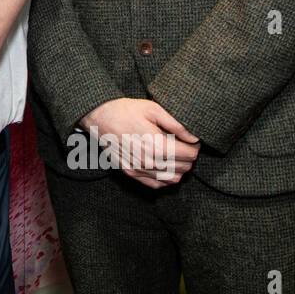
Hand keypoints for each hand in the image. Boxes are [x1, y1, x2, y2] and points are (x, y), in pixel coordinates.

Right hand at [80, 97, 199, 188]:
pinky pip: (157, 184)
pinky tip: (164, 164)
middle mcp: (149, 162)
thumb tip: (194, 137)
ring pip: (173, 179)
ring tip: (175, 154)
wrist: (99, 117)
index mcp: (157, 145)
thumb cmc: (126, 110)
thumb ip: (176, 124)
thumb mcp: (153, 109)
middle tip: (184, 144)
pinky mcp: (131, 173)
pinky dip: (166, 178)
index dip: (195, 146)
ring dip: (179, 168)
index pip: (190, 154)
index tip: (192, 138)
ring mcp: (139, 170)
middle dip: (189, 156)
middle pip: (184, 167)